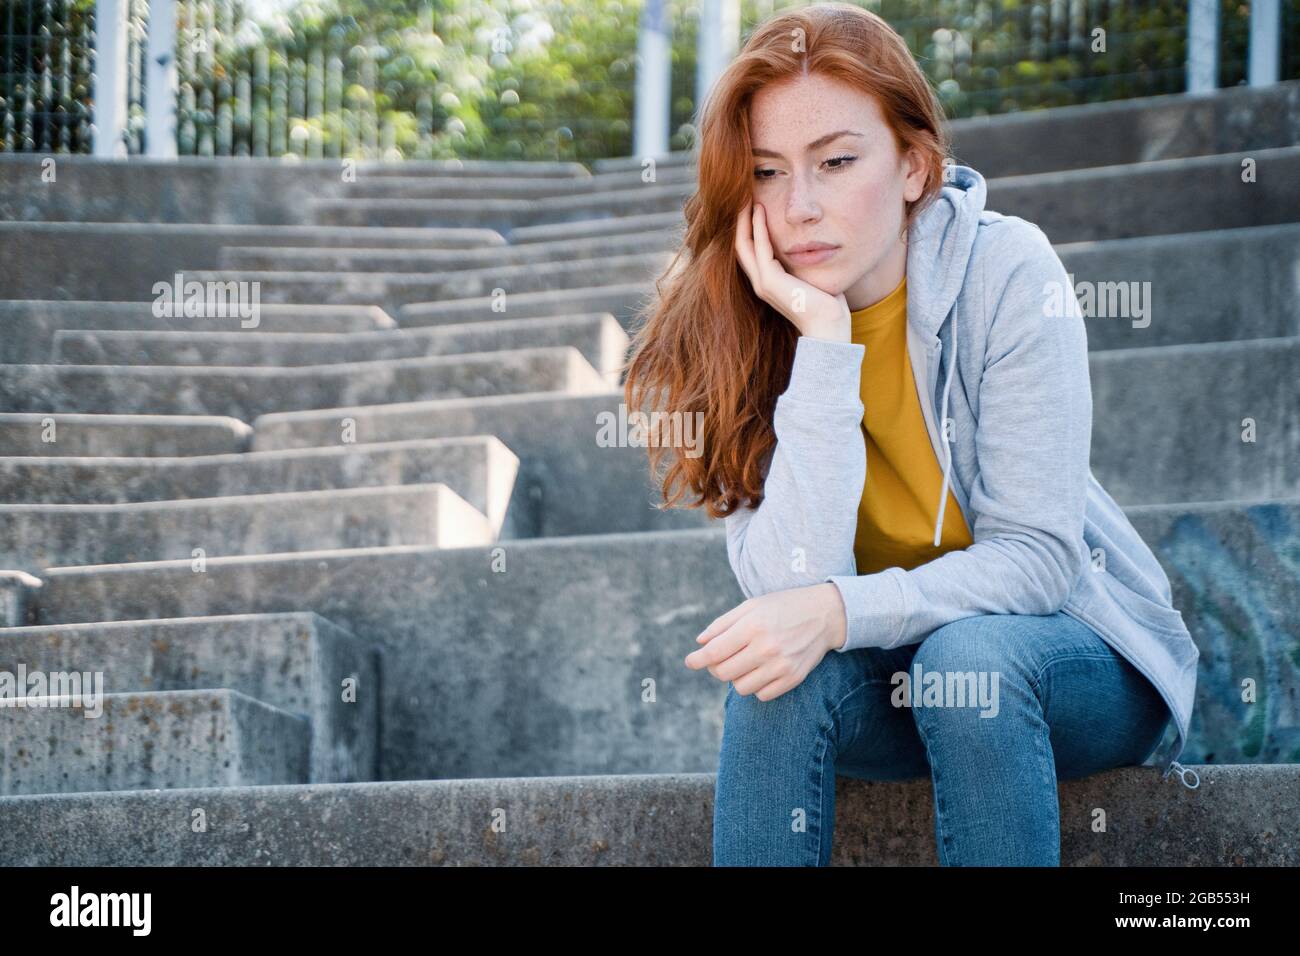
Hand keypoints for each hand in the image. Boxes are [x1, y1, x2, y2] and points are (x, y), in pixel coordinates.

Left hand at [684, 582, 848, 699]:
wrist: (825, 614)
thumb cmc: (783, 607)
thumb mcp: (751, 606)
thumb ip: (723, 624)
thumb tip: (700, 644)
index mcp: (753, 627)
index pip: (714, 653)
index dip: (697, 660)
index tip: (690, 661)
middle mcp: (766, 648)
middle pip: (723, 673)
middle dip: (715, 668)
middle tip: (719, 659)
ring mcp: (781, 666)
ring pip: (741, 687)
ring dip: (736, 677)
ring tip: (744, 662)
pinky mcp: (793, 679)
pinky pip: (762, 695)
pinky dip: (756, 686)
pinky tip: (761, 670)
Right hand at [734, 200, 850, 341]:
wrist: (828, 325)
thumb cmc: (826, 303)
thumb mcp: (811, 275)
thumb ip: (805, 260)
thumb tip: (815, 243)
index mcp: (768, 281)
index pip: (750, 250)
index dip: (747, 227)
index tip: (752, 204)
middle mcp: (760, 282)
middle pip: (740, 244)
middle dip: (739, 220)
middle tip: (741, 195)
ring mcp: (762, 283)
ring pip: (743, 244)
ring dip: (743, 219)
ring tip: (745, 197)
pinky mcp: (769, 281)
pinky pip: (759, 247)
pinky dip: (757, 227)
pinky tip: (758, 210)